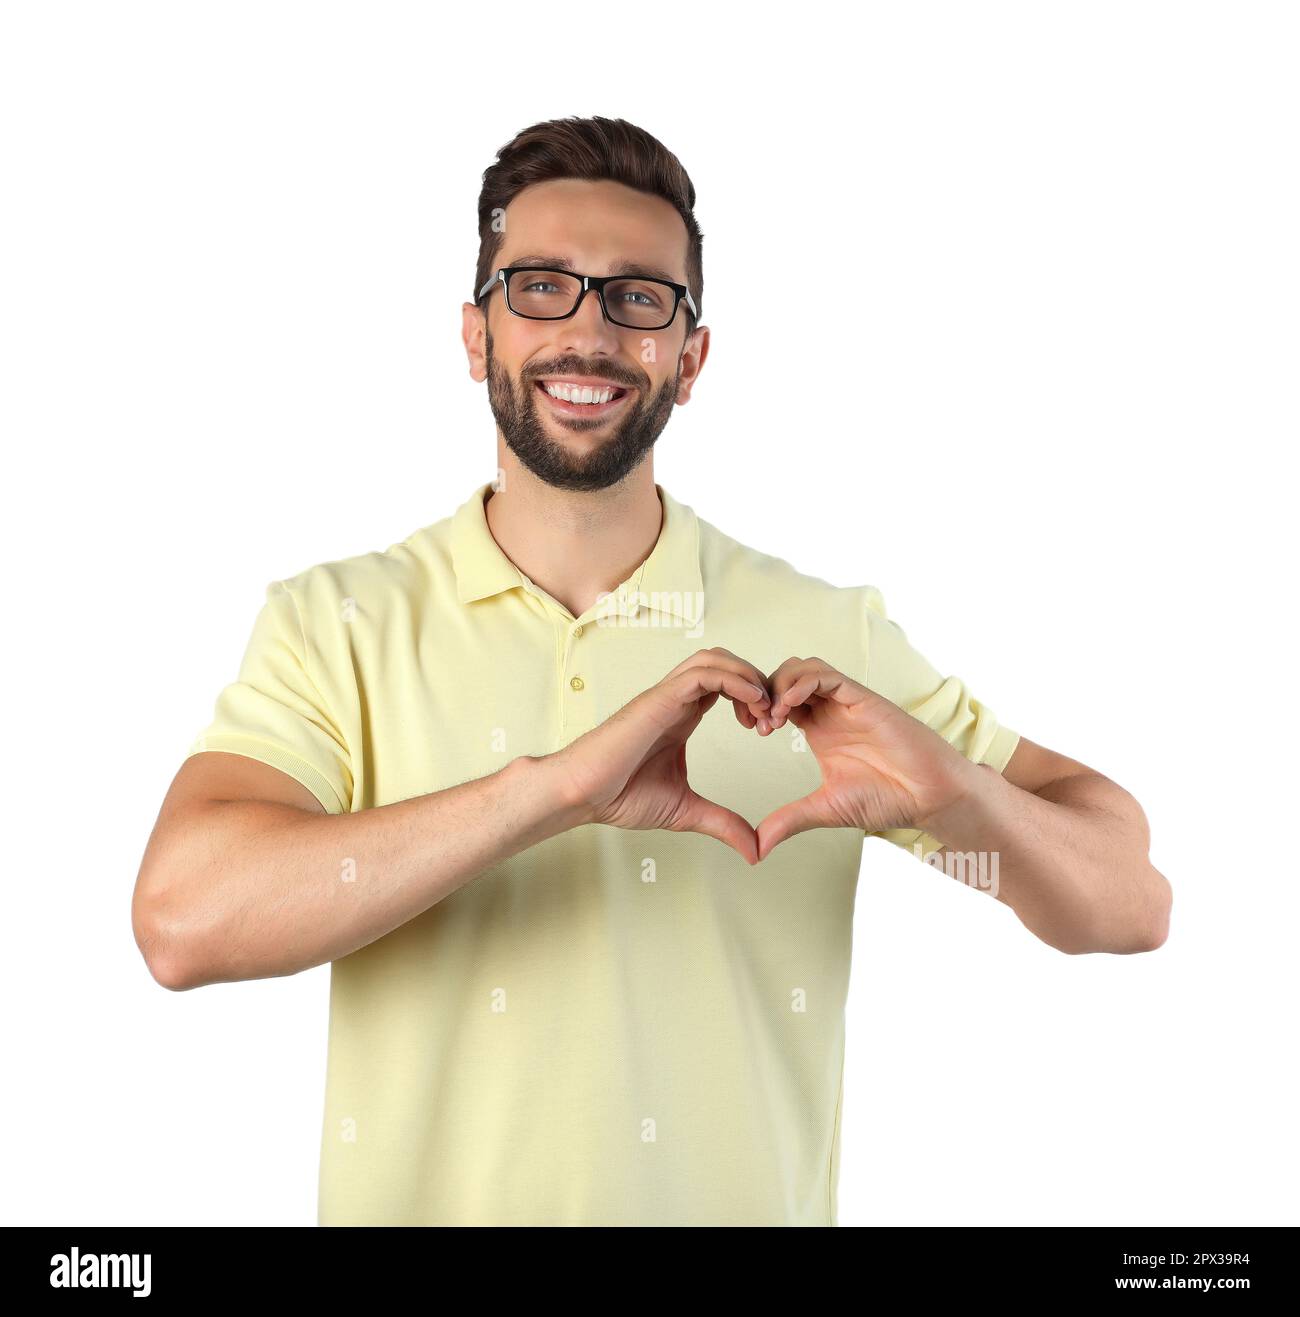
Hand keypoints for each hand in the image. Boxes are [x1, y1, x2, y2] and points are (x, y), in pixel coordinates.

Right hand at [551, 647, 773, 864]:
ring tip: (764, 708)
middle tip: (771, 717)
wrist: (583, 795)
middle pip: (725, 663)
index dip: (753, 698)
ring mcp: (667, 696)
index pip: (725, 685)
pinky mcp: (659, 699)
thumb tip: (755, 851)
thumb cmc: (620, 796)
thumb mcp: (687, 812)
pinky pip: (703, 673)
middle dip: (756, 681)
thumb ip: (723, 824)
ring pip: (715, 658)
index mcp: (682, 716)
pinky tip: (751, 701)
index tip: (767, 728)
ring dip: (748, 676)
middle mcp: (675, 700)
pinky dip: (734, 679)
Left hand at [752, 655, 971, 860]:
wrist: (929, 796)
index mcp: (818, 728)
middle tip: (757, 721)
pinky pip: (826, 676)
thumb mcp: (826, 809)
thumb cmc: (887, 798)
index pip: (778, 699)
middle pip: (785, 675)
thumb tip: (757, 848)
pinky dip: (802, 683)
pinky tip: (789, 707)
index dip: (759, 707)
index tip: (752, 730)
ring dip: (780, 684)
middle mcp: (830, 710)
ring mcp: (846, 702)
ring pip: (803, 668)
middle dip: (763, 691)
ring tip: (773, 716)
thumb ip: (790, 821)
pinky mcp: (863, 698)